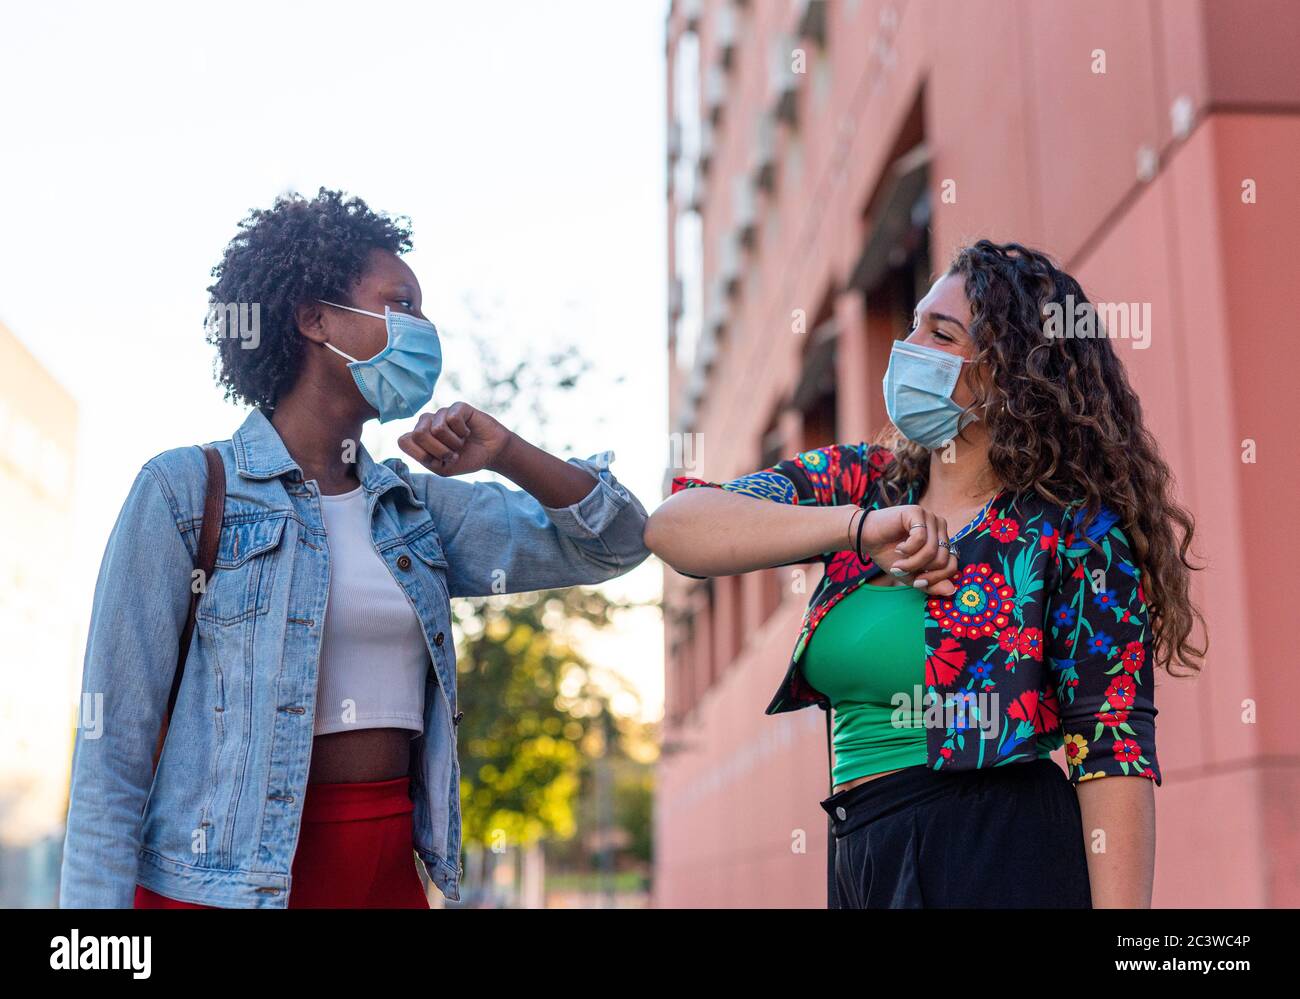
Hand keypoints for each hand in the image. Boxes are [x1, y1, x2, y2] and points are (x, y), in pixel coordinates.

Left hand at [397, 402, 514, 476]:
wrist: (491, 454)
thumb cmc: (465, 460)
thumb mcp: (441, 467)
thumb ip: (423, 457)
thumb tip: (411, 436)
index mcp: (419, 438)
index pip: (403, 441)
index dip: (421, 454)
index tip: (437, 461)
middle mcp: (427, 423)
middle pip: (418, 434)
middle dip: (438, 450)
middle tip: (452, 454)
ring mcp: (442, 413)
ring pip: (437, 428)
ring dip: (453, 443)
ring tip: (461, 443)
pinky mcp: (458, 407)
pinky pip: (453, 419)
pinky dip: (463, 432)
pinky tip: (467, 432)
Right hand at [859, 504, 958, 595]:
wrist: (866, 538)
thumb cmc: (888, 554)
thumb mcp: (911, 575)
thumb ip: (931, 583)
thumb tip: (951, 591)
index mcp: (942, 541)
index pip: (952, 565)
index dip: (935, 578)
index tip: (916, 582)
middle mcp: (940, 527)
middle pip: (943, 559)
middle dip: (920, 570)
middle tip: (901, 570)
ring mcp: (930, 518)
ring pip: (931, 550)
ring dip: (912, 562)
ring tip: (898, 562)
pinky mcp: (917, 512)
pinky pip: (921, 538)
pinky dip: (908, 549)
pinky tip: (899, 547)